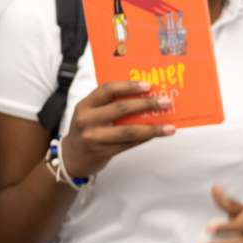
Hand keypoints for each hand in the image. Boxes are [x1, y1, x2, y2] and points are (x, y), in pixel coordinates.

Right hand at [59, 81, 175, 177]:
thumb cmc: (88, 129)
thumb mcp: (92, 113)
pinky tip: (158, 134)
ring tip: (169, 126)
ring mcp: (93, 137)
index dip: (129, 86)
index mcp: (85, 104)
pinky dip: (146, 138)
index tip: (148, 85)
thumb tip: (146, 95)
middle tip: (166, 102)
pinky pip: (129, 144)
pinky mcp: (102, 152)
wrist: (72, 157)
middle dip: (147, 104)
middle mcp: (87, 119)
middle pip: (121, 108)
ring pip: (128, 130)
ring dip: (152, 128)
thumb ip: (110, 104)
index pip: (108, 90)